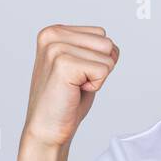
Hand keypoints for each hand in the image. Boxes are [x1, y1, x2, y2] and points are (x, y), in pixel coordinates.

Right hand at [22, 25, 119, 148]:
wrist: (47, 128)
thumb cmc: (64, 100)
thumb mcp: (80, 65)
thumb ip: (92, 49)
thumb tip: (113, 46)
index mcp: (54, 32)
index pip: (101, 34)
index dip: (97, 59)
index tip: (76, 74)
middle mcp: (52, 35)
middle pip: (107, 43)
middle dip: (100, 66)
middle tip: (76, 82)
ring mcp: (56, 48)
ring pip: (107, 56)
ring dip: (97, 76)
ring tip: (74, 86)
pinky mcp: (63, 64)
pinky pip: (103, 70)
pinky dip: (95, 85)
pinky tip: (74, 91)